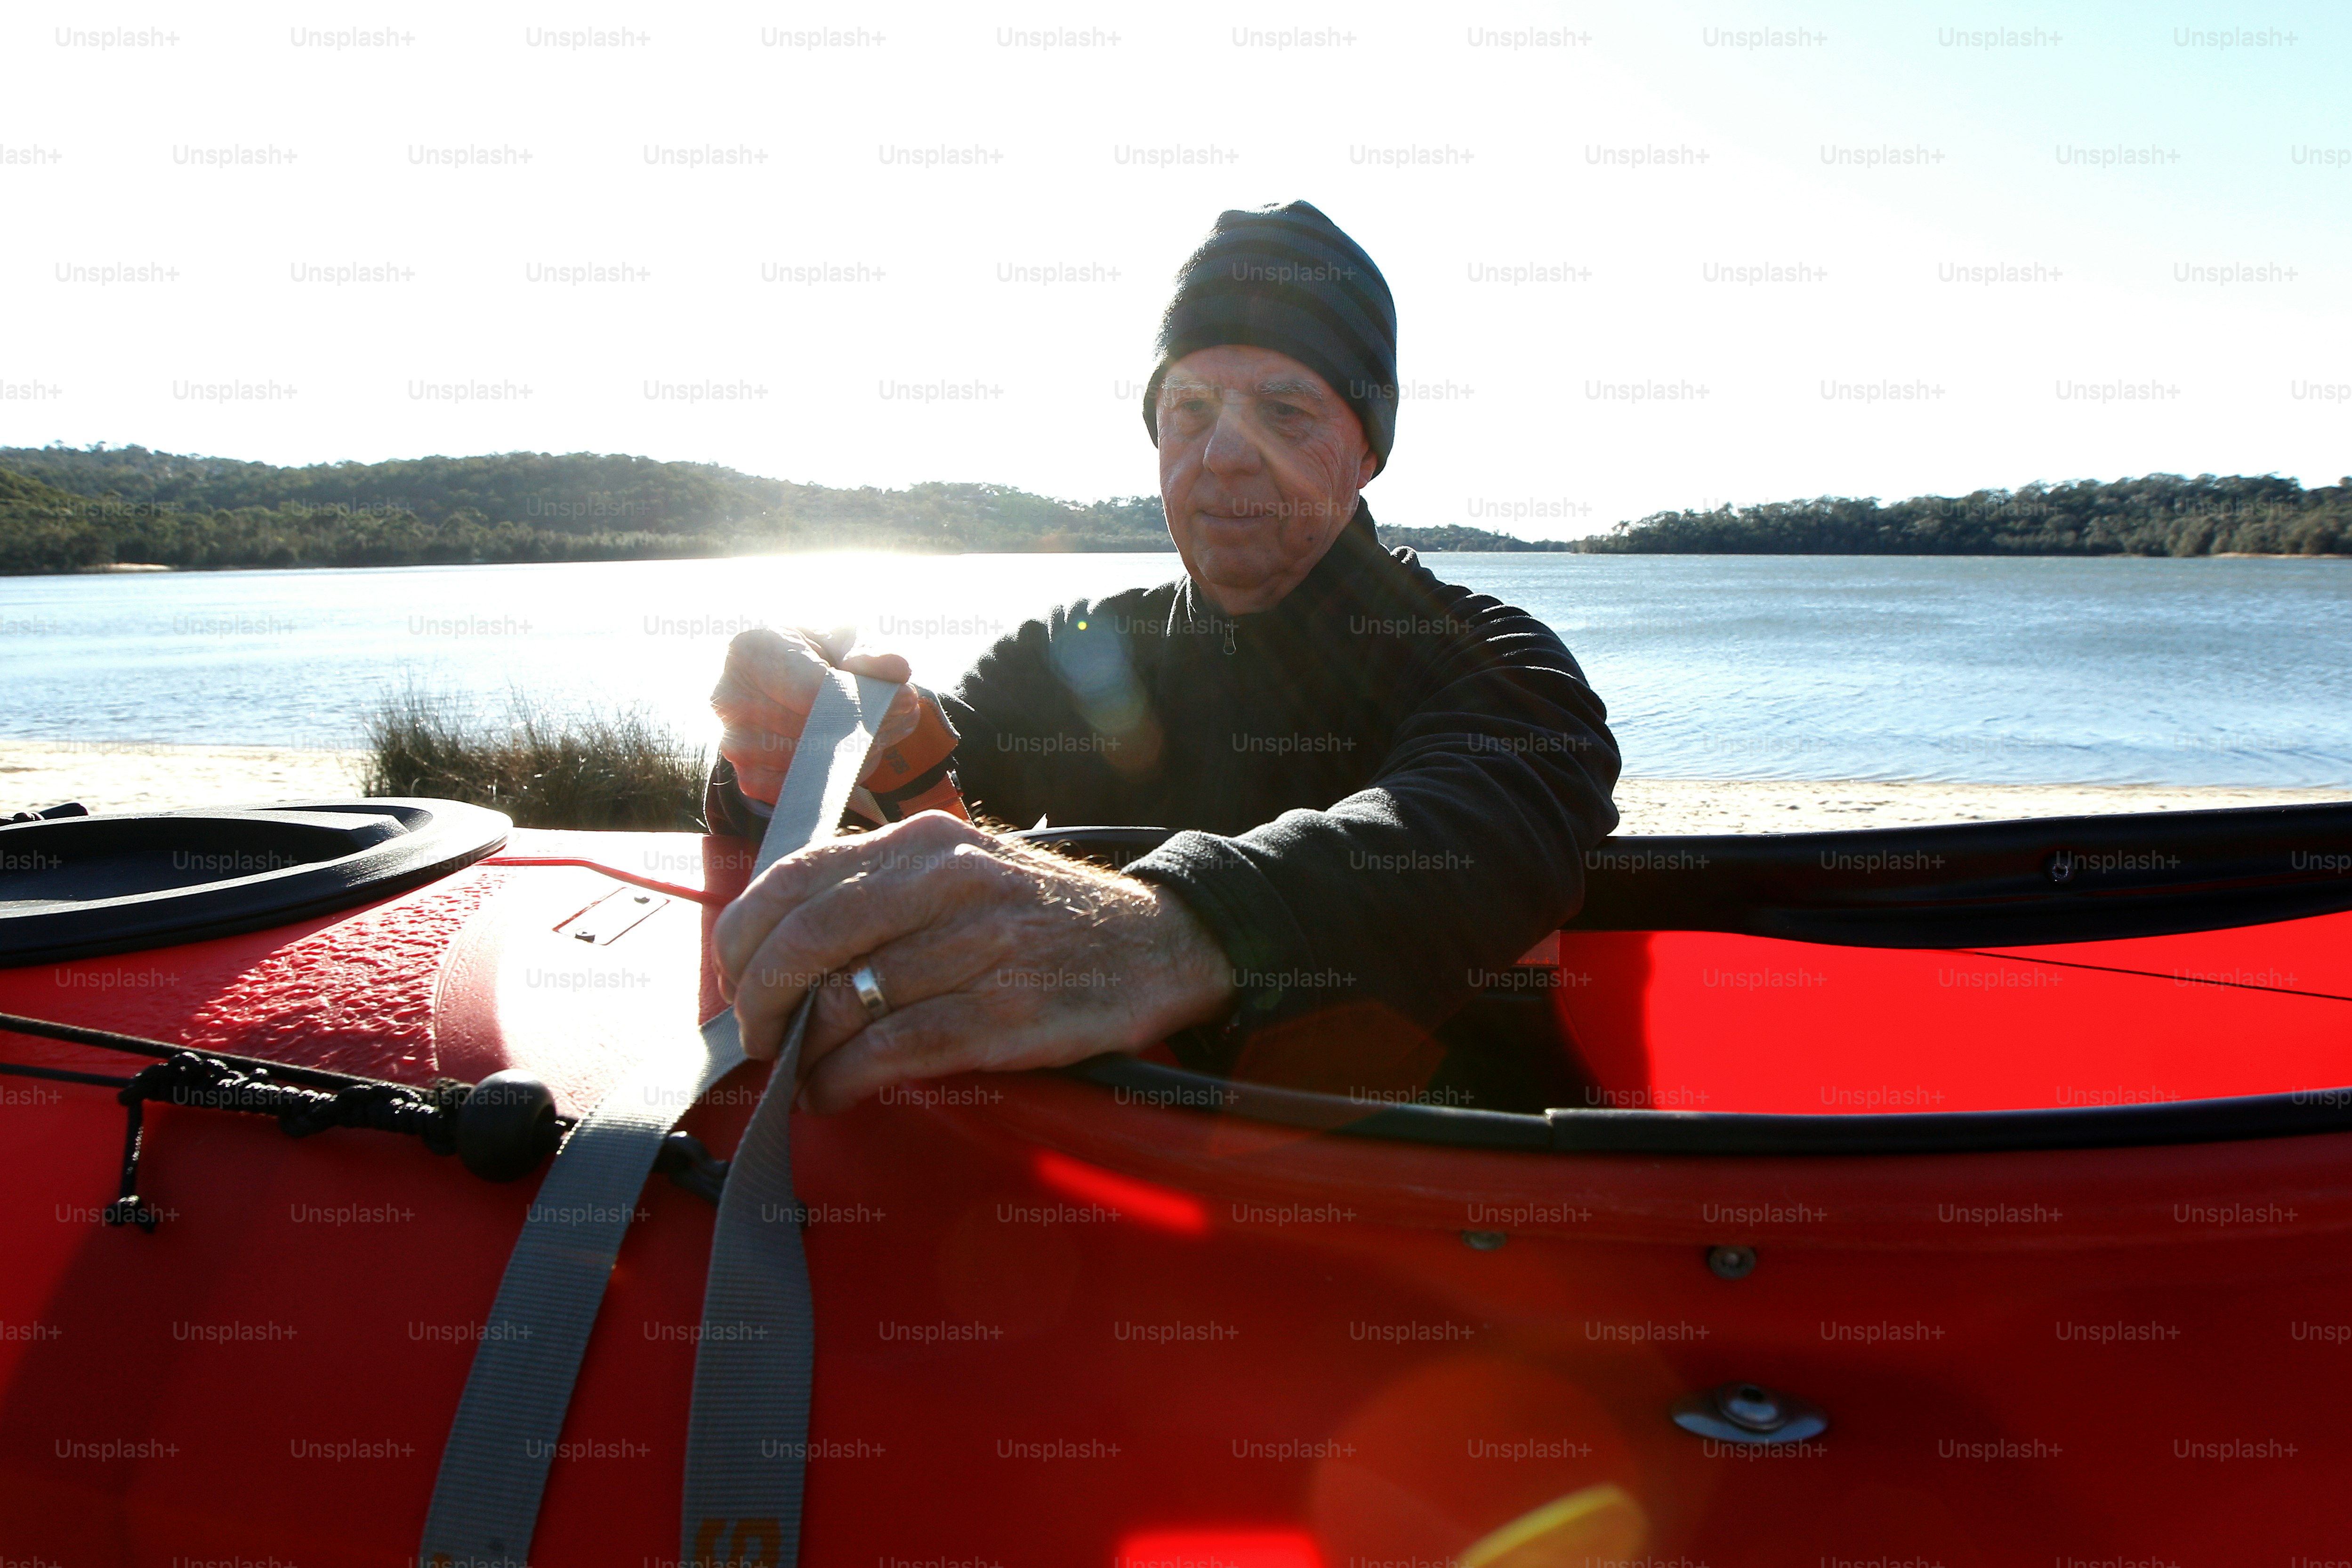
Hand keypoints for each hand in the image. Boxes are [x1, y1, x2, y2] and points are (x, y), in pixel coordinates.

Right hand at [710, 626, 921, 804]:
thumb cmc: (820, 656)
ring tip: (877, 727)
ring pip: (816, 764)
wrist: (794, 685)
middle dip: (870, 725)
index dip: (864, 699)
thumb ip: (873, 651)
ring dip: (862, 752)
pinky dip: (843, 776)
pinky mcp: (751, 780)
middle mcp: (730, 699)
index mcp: (749, 651)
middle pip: (815, 730)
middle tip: (900, 712)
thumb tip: (896, 669)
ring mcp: (736, 744)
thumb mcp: (849, 639)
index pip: (812, 691)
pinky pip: (808, 789)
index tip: (903, 695)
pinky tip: (852, 751)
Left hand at [712, 813, 1236, 1110]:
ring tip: (794, 1072)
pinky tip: (830, 1094)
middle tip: (755, 1037)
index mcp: (926, 842)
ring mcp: (978, 948)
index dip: (745, 937)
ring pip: (845, 1002)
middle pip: (807, 939)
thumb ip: (881, 893)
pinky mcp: (1002, 1015)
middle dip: (759, 999)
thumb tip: (782, 950)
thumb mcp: (962, 871)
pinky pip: (892, 1051)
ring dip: (799, 1051)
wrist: (1159, 944)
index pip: (796, 876)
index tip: (737, 981)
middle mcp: (948, 883)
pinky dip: (842, 1081)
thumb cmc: (1044, 917)